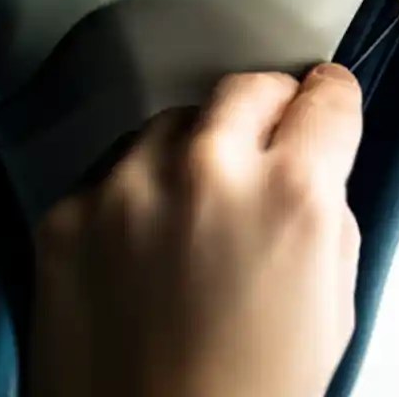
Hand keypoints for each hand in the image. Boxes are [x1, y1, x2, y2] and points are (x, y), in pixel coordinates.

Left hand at [31, 65, 363, 396]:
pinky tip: (144, 247)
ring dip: (194, 151)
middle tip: (266, 150)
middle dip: (267, 111)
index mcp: (293, 195)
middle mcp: (208, 172)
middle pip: (246, 89)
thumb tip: (314, 173)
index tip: (324, 103)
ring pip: (173, 122)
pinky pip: (113, 170)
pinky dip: (134, 192)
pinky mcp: (67, 213)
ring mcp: (127, 188)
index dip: (332, 102)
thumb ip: (326, 220)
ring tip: (196, 217)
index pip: (325, 97)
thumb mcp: (331, 310)